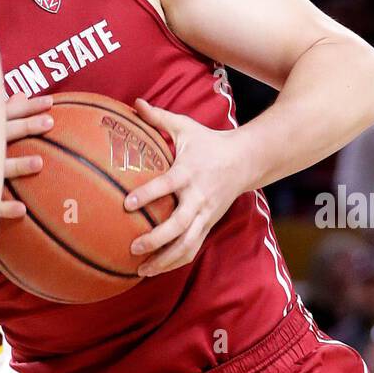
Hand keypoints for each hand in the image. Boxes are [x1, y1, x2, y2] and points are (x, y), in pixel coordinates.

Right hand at [0, 93, 50, 218]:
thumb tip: (19, 95)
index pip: (2, 114)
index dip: (26, 108)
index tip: (49, 102)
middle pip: (2, 135)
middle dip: (26, 126)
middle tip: (49, 121)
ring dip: (18, 166)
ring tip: (39, 163)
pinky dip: (3, 208)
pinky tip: (21, 209)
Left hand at [125, 98, 252, 275]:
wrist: (247, 160)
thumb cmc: (209, 142)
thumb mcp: (186, 127)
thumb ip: (158, 117)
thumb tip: (134, 102)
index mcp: (189, 173)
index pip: (167, 185)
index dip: (147, 195)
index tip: (126, 204)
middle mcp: (198, 197)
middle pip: (179, 225)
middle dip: (156, 238)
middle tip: (133, 247)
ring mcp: (205, 214)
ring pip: (187, 244)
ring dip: (164, 259)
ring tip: (141, 270)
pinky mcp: (208, 225)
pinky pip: (192, 248)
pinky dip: (174, 262)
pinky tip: (154, 269)